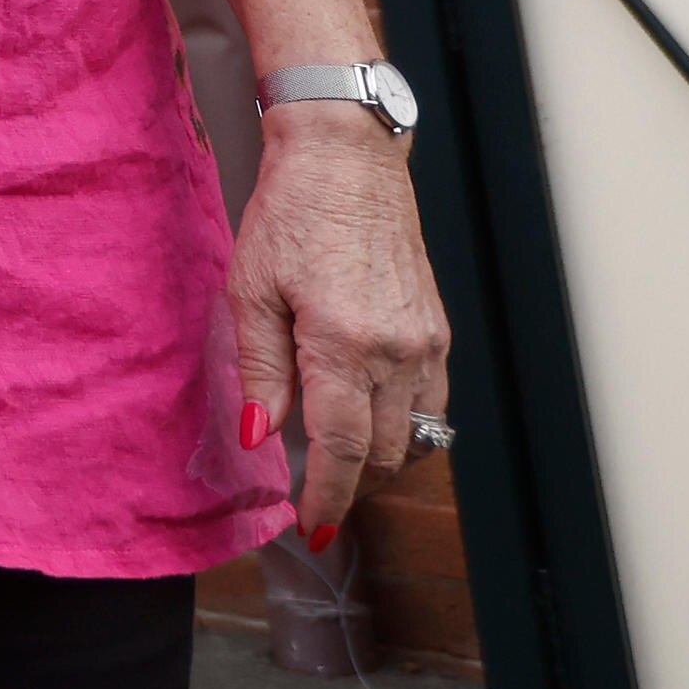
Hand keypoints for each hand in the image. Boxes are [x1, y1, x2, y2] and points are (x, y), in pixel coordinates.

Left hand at [230, 106, 450, 545]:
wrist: (346, 159)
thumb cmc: (288, 214)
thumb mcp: (250, 290)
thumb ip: (258, 370)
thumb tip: (257, 438)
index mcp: (343, 344)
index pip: (341, 449)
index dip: (327, 498)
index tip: (310, 530)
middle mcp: (396, 351)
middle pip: (383, 453)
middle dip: (350, 485)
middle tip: (313, 496)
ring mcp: (426, 341)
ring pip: (416, 435)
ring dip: (380, 460)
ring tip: (338, 462)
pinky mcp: (438, 328)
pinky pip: (431, 401)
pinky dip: (404, 425)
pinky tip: (369, 417)